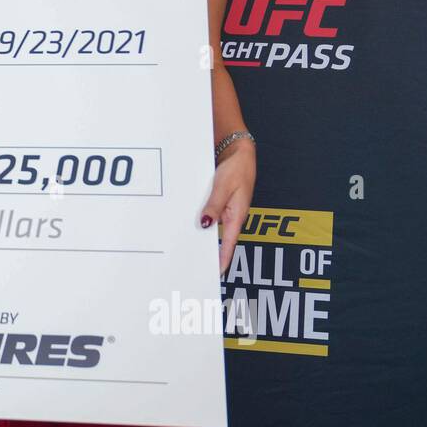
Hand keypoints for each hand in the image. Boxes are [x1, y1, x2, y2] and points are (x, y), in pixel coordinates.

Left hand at [201, 139, 255, 275]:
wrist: (238, 153)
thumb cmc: (236, 169)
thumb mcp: (224, 187)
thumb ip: (214, 206)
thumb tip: (205, 224)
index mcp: (236, 216)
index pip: (228, 244)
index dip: (222, 260)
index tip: (215, 274)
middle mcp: (230, 217)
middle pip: (218, 239)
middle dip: (208, 253)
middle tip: (195, 267)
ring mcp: (225, 211)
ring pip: (211, 228)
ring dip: (201, 236)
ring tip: (187, 250)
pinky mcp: (218, 203)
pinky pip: (208, 216)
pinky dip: (200, 221)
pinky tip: (188, 225)